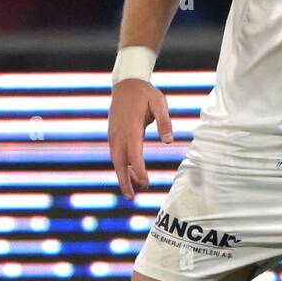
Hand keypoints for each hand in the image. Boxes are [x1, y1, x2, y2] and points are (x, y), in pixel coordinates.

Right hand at [109, 79, 172, 199]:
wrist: (126, 83)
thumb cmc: (146, 94)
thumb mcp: (160, 103)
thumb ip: (165, 122)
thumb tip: (168, 141)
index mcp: (131, 129)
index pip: (133, 155)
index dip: (138, 171)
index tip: (146, 183)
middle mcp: (119, 134)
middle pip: (119, 163)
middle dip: (124, 181)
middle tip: (131, 197)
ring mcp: (114, 135)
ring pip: (116, 160)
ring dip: (123, 175)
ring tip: (132, 191)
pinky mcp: (113, 134)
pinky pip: (116, 154)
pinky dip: (121, 166)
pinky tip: (129, 174)